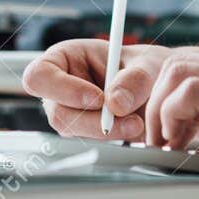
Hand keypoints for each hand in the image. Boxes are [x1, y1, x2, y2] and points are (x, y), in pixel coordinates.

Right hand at [21, 39, 172, 141]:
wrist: (158, 90)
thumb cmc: (145, 67)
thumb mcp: (147, 64)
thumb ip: (135, 78)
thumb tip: (115, 103)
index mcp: (64, 57)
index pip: (40, 75)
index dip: (62, 89)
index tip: (97, 98)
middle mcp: (61, 86)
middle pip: (56, 112)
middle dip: (91, 120)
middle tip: (125, 118)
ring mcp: (69, 111)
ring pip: (72, 131)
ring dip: (105, 132)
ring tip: (136, 123)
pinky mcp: (83, 130)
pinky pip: (89, 141)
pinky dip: (112, 138)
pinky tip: (132, 127)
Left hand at [144, 47, 198, 198]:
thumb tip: (189, 128)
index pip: (194, 60)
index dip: (167, 92)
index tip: (162, 123)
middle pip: (180, 60)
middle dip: (156, 99)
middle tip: (157, 135)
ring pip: (177, 69)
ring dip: (159, 109)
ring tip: (166, 142)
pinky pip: (188, 90)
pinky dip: (170, 115)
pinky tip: (179, 142)